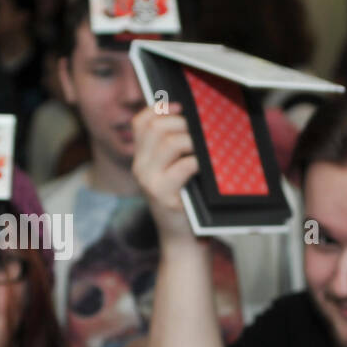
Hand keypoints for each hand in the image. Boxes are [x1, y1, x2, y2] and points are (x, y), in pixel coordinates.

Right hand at [132, 103, 198, 245]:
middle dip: (182, 123)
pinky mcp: (164, 195)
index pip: (140, 122)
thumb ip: (174, 151)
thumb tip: (193, 121)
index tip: (181, 107)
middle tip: (201, 132)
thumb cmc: (187, 203)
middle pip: (156, 127)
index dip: (160, 108)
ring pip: (169, 142)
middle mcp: (140, 167)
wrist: (184, 239)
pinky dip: (199, 161)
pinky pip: (184, 165)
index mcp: (140, 158)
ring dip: (193, 140)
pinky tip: (206, 166)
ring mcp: (149, 181)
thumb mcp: (173, 173)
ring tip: (205, 149)